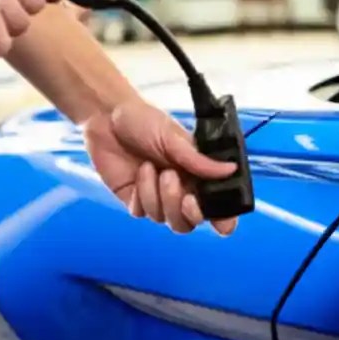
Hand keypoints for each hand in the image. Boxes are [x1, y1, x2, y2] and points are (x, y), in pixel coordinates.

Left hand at [83, 99, 238, 235]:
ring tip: (149, 166)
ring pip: (165, 219)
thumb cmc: (144, 121)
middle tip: (171, 179)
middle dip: (182, 209)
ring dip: (157, 195)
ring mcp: (156, 197)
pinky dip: (141, 195)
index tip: (220, 222)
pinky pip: (142, 213)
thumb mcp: (173, 137)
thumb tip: (231, 170)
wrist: (107, 117)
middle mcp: (179, 190)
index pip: (216, 206)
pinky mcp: (133, 200)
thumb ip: (199, 160)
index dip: (222, 219)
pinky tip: (139, 172)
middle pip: (189, 222)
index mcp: (196, 175)